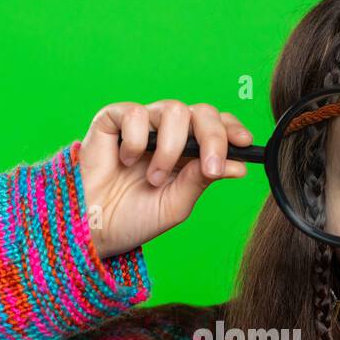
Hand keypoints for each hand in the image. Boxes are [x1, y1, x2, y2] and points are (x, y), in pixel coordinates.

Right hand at [77, 99, 251, 259]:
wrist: (94, 229)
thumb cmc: (133, 219)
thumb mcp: (176, 204)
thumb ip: (202, 179)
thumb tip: (239, 165)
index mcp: (187, 152)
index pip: (216, 126)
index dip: (231, 129)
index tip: (245, 142)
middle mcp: (167, 134)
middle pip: (201, 112)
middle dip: (213, 137)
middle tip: (211, 167)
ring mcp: (141, 125)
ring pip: (173, 110)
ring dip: (170, 149)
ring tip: (154, 178)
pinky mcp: (113, 120)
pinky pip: (136, 113)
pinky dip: (137, 140)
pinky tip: (126, 161)